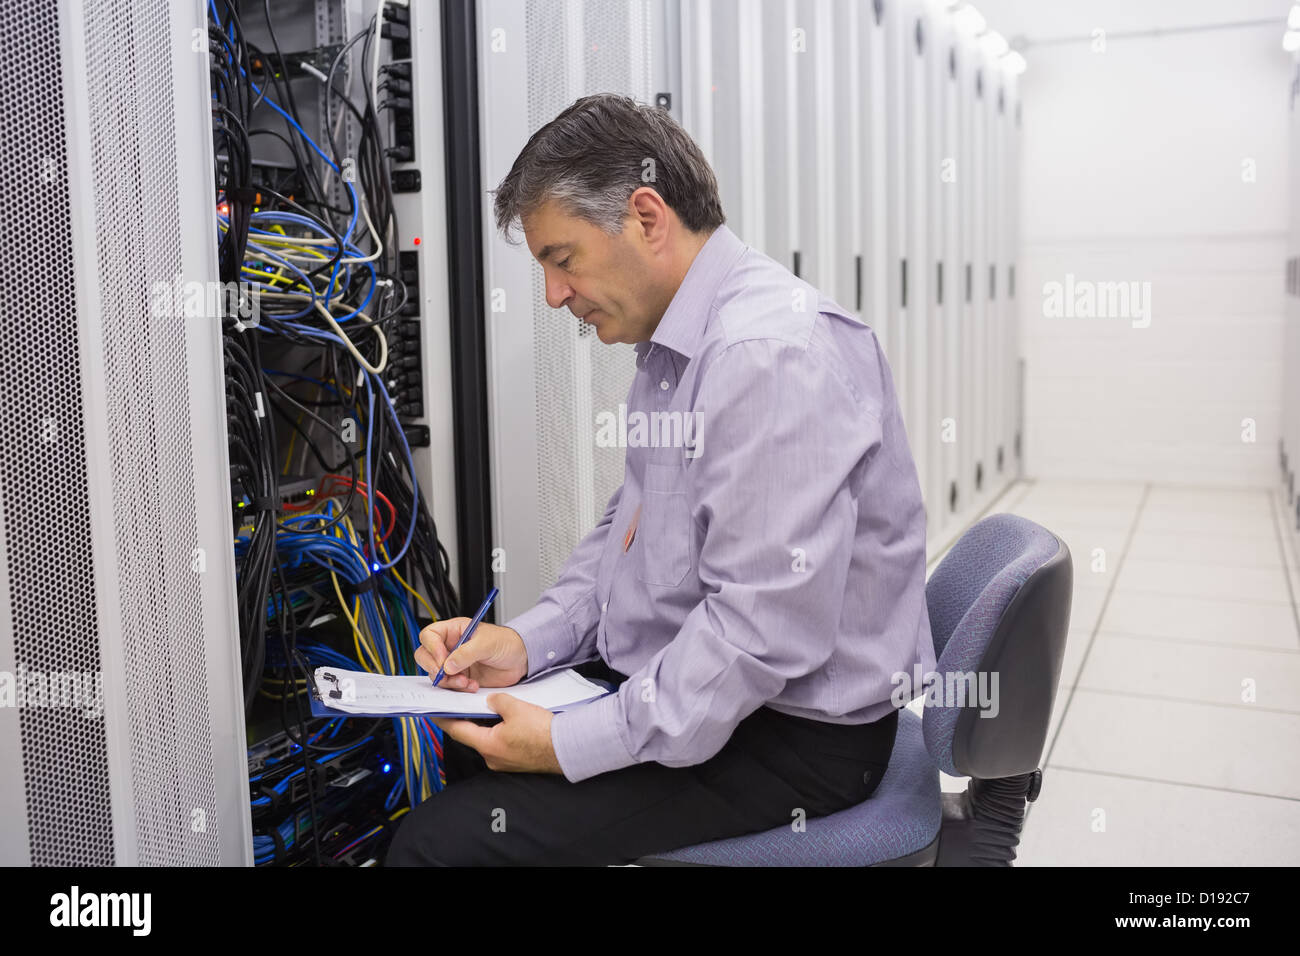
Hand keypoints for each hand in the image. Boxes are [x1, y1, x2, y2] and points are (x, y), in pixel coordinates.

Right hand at [415, 618, 528, 692]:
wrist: (521, 660)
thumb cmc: (507, 642)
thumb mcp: (487, 643)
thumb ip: (467, 653)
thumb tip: (448, 665)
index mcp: (454, 631)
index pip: (429, 635)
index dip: (432, 648)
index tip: (443, 660)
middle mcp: (450, 647)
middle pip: (425, 656)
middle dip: (435, 668)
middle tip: (448, 675)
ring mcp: (454, 664)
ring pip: (436, 674)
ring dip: (448, 681)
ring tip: (466, 682)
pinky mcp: (460, 678)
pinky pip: (449, 686)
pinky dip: (457, 689)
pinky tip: (471, 686)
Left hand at [432, 694, 562, 773]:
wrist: (566, 749)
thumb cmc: (542, 732)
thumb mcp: (516, 708)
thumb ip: (498, 701)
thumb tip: (491, 700)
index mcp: (488, 745)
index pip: (457, 731)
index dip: (444, 719)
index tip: (434, 711)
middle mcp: (492, 758)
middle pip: (472, 736)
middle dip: (467, 719)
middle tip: (461, 703)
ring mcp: (504, 762)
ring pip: (488, 740)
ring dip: (485, 726)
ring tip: (486, 708)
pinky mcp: (515, 762)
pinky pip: (500, 744)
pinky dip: (498, 732)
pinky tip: (506, 721)